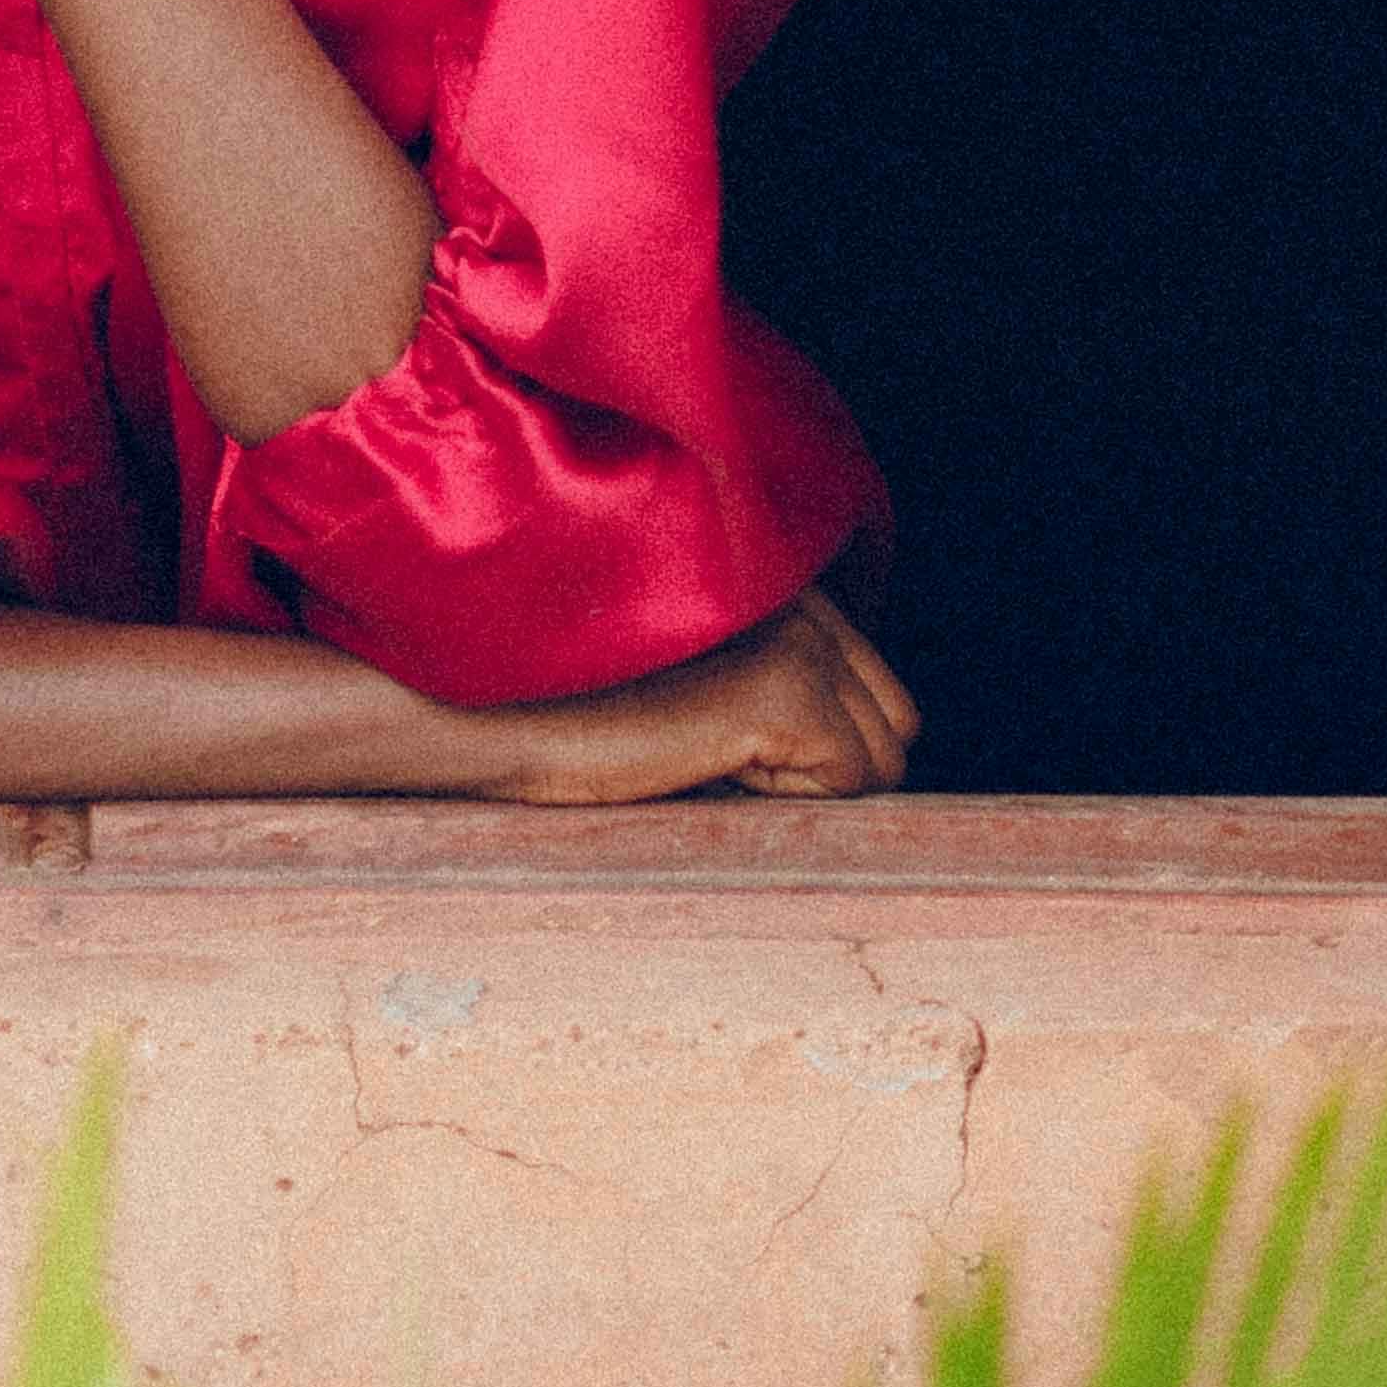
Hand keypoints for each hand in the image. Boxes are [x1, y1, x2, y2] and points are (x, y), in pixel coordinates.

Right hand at [476, 590, 920, 805]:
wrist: (490, 716)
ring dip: (813, 788)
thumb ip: (765, 692)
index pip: (876, 688)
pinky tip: (714, 770)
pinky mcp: (788, 693)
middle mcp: (801, 597)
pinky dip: (797, 804)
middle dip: (831, 768)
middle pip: (897, 721)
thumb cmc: (569, 713)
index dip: (817, 747)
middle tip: (727, 766)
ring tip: (716, 764)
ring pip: (885, 758)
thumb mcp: (688, 685)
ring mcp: (799, 641)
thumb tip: (849, 764)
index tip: (728, 748)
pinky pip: (856, 782)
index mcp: (778, 583)